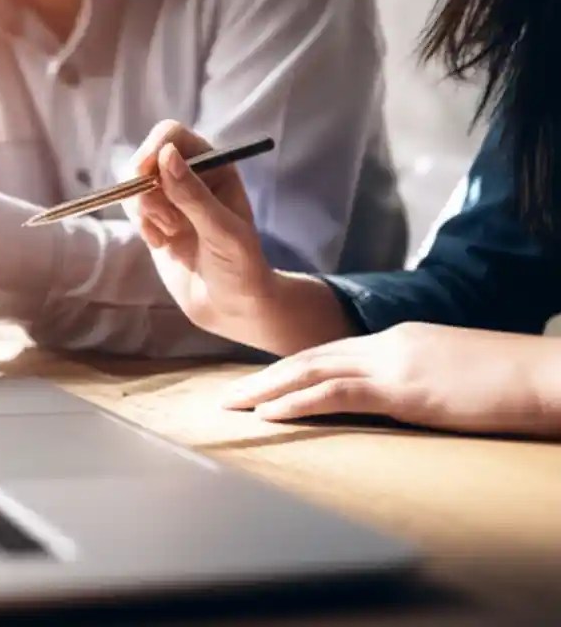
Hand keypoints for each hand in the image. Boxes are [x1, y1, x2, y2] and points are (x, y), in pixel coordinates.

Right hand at [122, 121, 273, 337]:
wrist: (231, 306)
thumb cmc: (241, 266)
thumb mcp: (222, 231)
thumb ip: (192, 194)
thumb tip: (165, 154)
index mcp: (214, 165)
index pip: (172, 136)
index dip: (154, 148)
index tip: (144, 173)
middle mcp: (188, 175)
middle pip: (145, 158)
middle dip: (147, 189)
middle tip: (168, 221)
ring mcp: (168, 198)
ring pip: (134, 187)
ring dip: (147, 212)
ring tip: (171, 235)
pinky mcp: (153, 221)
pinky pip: (132, 211)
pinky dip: (143, 228)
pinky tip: (162, 245)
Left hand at [225, 323, 560, 437]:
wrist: (549, 374)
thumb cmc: (510, 382)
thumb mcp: (451, 377)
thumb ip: (415, 381)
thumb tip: (396, 400)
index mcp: (399, 340)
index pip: (330, 352)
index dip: (289, 369)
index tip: (257, 385)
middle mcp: (387, 343)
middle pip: (309, 358)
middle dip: (263, 378)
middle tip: (226, 398)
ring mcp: (394, 362)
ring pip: (310, 372)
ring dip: (264, 391)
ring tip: (230, 408)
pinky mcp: (404, 388)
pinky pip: (336, 394)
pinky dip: (296, 402)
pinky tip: (268, 414)